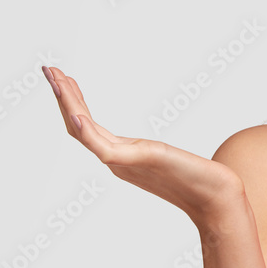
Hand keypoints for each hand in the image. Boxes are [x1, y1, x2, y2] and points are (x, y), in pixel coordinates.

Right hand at [42, 66, 244, 225]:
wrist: (217, 198)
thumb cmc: (198, 180)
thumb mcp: (166, 159)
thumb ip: (149, 154)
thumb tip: (147, 149)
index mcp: (122, 156)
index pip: (87, 127)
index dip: (72, 103)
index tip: (62, 78)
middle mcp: (118, 160)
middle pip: (78, 126)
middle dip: (62, 97)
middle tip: (48, 69)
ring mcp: (126, 163)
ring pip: (86, 133)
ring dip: (69, 105)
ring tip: (57, 81)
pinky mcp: (140, 163)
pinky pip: (106, 149)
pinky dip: (88, 132)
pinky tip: (77, 116)